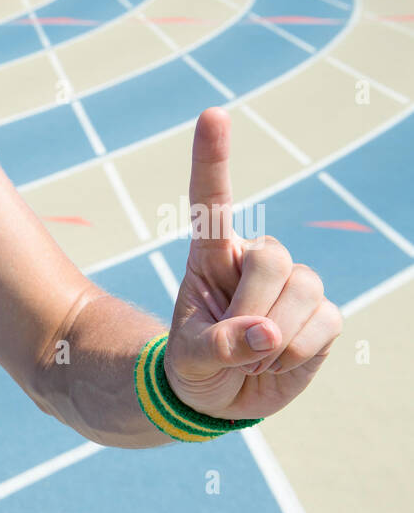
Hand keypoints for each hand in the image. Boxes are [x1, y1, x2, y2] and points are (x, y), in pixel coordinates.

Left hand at [164, 108, 342, 419]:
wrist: (219, 397)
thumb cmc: (194, 366)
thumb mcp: (189, 361)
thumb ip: (218, 345)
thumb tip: (266, 334)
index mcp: (211, 258)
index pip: (212, 202)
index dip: (213, 159)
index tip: (212, 114)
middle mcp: (256, 260)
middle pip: (271, 258)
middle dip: (251, 308)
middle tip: (233, 342)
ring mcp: (294, 284)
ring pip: (303, 289)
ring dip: (276, 337)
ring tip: (254, 354)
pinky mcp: (323, 313)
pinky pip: (324, 322)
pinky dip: (299, 352)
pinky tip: (280, 360)